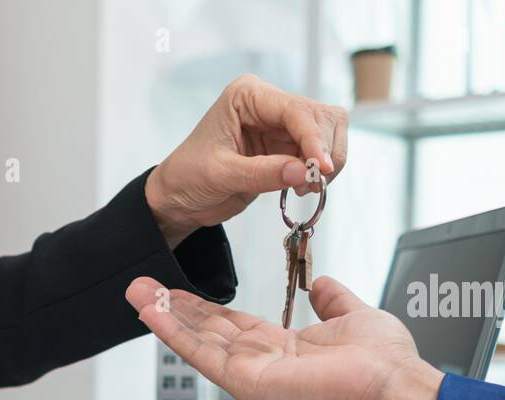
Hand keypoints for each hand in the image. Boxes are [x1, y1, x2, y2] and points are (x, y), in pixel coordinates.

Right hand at [127, 275, 444, 399]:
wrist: (394, 385)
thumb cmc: (384, 365)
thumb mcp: (354, 316)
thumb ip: (333, 302)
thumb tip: (322, 286)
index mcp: (281, 351)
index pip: (230, 326)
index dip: (201, 307)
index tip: (176, 290)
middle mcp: (260, 366)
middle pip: (205, 333)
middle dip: (172, 309)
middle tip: (142, 287)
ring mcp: (250, 377)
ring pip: (197, 342)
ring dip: (165, 317)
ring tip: (137, 292)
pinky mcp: (247, 382)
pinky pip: (203, 354)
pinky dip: (175, 332)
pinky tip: (155, 312)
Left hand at [145, 75, 347, 246]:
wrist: (178, 198)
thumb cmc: (188, 177)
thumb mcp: (220, 175)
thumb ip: (263, 173)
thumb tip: (304, 172)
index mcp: (247, 96)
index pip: (295, 110)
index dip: (314, 138)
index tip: (322, 167)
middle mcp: (268, 104)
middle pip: (320, 117)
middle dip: (324, 150)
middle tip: (316, 182)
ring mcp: (280, 126)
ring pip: (326, 134)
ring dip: (327, 161)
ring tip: (307, 187)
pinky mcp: (285, 148)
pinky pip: (318, 154)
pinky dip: (319, 171)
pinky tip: (304, 186)